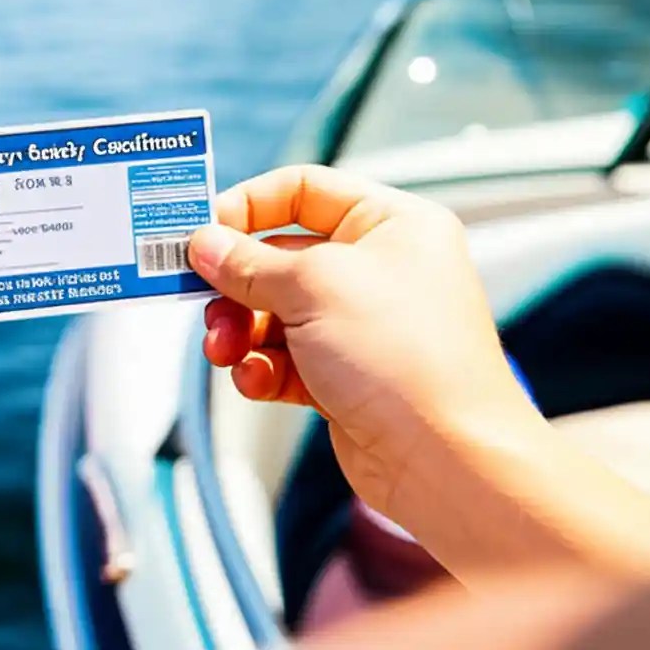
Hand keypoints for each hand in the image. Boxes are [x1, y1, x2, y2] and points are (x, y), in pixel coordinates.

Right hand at [189, 165, 649, 582]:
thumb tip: (206, 245)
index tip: (205, 232)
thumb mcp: (314, 287)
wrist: (443, 459)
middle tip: (205, 302)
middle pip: (280, 256)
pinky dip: (262, 369)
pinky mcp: (344, 376)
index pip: (305, 190)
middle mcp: (379, 269)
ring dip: (241, 331)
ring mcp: (361, 326)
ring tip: (226, 349)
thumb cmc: (406, 359)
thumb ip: (249, 262)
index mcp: (391, 224)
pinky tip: (258, 381)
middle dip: (236, 283)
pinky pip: (284, 360)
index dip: (250, 206)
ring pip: (275, 312)